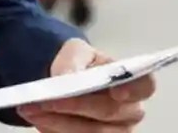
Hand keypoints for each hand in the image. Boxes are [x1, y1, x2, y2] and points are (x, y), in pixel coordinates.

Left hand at [16, 39, 155, 131]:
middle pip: (108, 113)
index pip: (145, 85)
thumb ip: (74, 62)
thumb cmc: (79, 65)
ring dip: (58, 123)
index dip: (133, 90)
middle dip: (74, 107)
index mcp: (132, 82)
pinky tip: (39, 121)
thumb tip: (68, 79)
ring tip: (32, 110)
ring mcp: (114, 132)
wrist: (65, 81)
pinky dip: (55, 132)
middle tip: (45, 100)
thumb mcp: (75, 52)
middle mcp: (129, 111)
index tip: (115, 90)